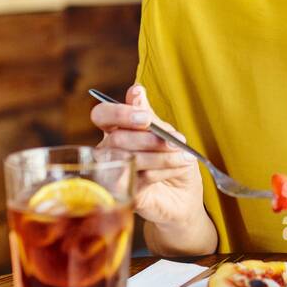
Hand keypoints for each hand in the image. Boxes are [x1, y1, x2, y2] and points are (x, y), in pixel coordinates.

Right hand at [91, 84, 204, 228]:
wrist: (184, 196)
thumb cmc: (173, 160)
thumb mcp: (167, 134)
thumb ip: (150, 116)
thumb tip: (136, 90)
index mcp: (117, 130)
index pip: (102, 115)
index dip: (120, 113)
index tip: (146, 117)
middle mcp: (110, 150)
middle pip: (117, 139)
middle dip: (150, 138)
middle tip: (175, 140)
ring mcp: (115, 173)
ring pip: (131, 158)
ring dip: (163, 155)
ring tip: (184, 155)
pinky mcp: (126, 193)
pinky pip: (141, 177)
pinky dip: (165, 169)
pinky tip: (179, 167)